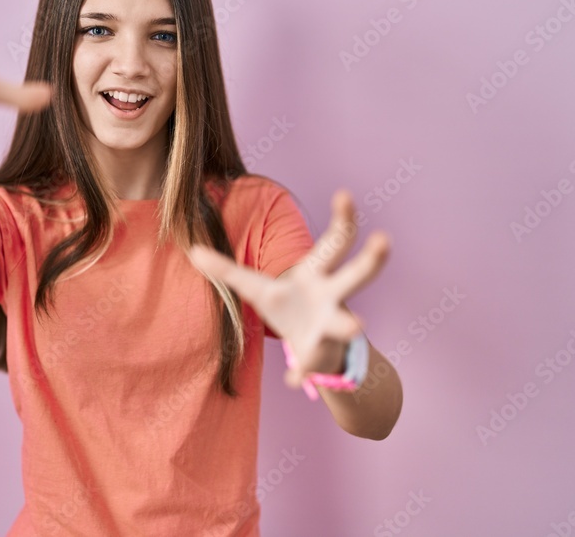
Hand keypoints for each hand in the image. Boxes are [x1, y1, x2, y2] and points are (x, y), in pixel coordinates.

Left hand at [188, 189, 389, 390]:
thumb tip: (190, 250)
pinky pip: (311, 365)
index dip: (344, 217)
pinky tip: (292, 380)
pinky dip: (301, 372)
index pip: (337, 240)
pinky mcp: (320, 356)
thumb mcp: (254, 287)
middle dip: (373, 258)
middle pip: (358, 274)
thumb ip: (225, 270)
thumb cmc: (287, 306)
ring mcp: (332, 326)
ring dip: (349, 324)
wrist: (312, 350)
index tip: (346, 193)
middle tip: (384, 240)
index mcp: (318, 272)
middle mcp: (334, 296)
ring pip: (347, 323)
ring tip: (357, 326)